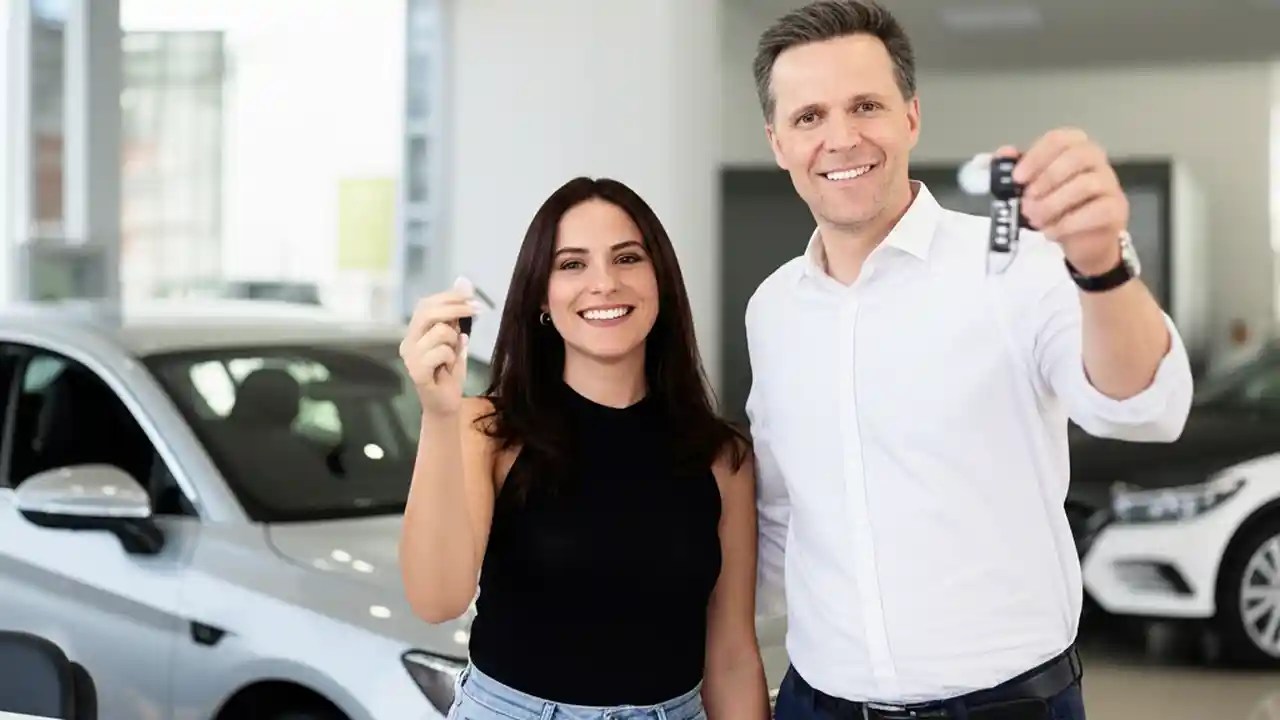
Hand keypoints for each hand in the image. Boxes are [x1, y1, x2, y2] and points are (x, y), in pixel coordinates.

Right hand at [400, 278, 478, 415]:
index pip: (426, 304)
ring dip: (454, 342)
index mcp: (414, 332)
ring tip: (452, 357)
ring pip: (440, 331)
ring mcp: (409, 357)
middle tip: (478, 309)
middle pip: (428, 312)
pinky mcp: (417, 372)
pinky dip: (451, 358)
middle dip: (456, 308)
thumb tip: (463, 281)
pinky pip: (440, 352)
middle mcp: (407, 342)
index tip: (472, 296)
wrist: (445, 404)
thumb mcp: (457, 339)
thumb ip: (457, 315)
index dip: (449, 296)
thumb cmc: (449, 373)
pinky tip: (447, 369)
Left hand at [1000, 128, 1128, 274]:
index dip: (1036, 157)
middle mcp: (1096, 160)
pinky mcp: (1116, 210)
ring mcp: (1110, 184)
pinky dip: (1068, 224)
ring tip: (1035, 220)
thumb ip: (1019, 169)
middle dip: (1045, 180)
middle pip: (1075, 157)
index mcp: (1075, 147)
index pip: (1058, 139)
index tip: (1017, 178)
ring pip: (1086, 185)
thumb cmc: (1058, 206)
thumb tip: (1004, 153)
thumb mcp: (1034, 187)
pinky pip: (1097, 211)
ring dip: (1053, 204)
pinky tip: (1051, 232)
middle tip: (1026, 203)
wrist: (1083, 240)